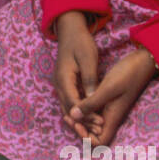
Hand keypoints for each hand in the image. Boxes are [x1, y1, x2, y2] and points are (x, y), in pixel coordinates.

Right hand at [53, 11, 100, 140]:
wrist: (70, 30)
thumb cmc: (80, 42)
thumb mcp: (88, 59)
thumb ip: (90, 80)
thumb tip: (92, 99)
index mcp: (63, 78)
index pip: (73, 103)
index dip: (86, 115)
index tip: (100, 122)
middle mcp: (58, 84)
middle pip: (69, 108)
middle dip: (83, 120)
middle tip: (99, 129)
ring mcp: (60, 84)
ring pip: (68, 106)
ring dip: (81, 117)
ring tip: (96, 126)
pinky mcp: (65, 83)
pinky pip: (70, 100)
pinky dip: (79, 109)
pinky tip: (91, 114)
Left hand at [70, 50, 156, 148]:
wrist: (143, 62)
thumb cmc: (128, 74)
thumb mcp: (108, 88)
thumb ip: (92, 103)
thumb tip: (73, 117)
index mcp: (112, 117)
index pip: (99, 142)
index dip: (86, 138)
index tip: (77, 124)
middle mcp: (110, 116)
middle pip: (93, 134)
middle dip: (79, 129)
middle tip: (68, 117)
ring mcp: (109, 108)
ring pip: (91, 123)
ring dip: (80, 120)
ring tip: (69, 111)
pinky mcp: (107, 100)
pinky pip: (93, 111)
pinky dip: (83, 110)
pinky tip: (75, 101)